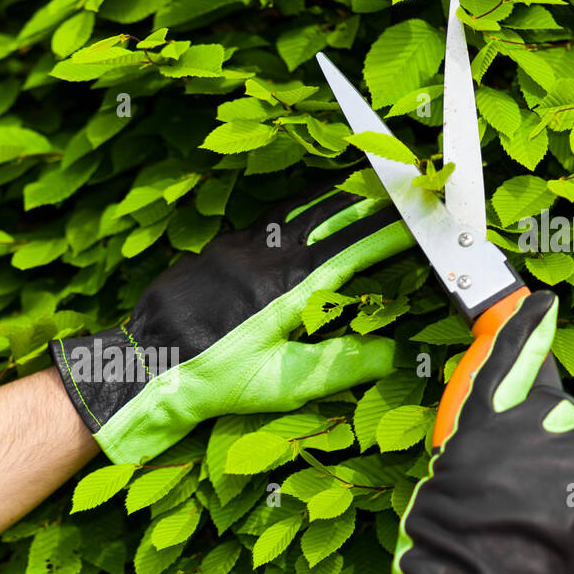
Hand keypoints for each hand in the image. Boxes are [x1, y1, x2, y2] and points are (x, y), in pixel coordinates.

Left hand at [46, 184, 415, 464]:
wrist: (145, 364)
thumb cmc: (212, 379)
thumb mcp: (281, 383)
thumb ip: (340, 366)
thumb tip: (393, 354)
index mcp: (291, 283)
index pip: (359, 244)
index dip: (398, 231)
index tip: (428, 221)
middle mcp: (269, 252)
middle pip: (333, 211)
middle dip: (374, 200)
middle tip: (407, 191)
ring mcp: (241, 244)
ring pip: (301, 208)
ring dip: (338, 199)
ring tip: (368, 190)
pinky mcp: (220, 249)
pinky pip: (271, 220)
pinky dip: (302, 213)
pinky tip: (309, 217)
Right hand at [369, 290, 573, 573]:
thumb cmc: (441, 539)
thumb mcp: (445, 479)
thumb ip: (479, 454)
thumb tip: (500, 455)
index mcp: (481, 421)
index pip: (507, 361)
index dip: (526, 329)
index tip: (543, 303)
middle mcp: (523, 430)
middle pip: (561, 418)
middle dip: (552, 448)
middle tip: (521, 489)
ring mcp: (561, 461)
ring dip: (572, 485)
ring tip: (537, 519)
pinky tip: (562, 533)